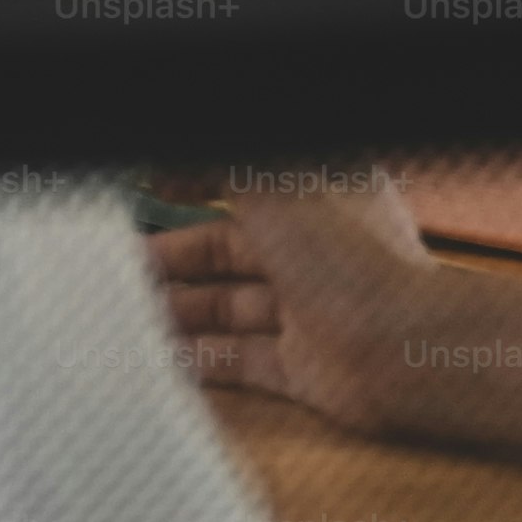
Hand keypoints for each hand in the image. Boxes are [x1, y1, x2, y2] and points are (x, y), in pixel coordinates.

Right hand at [151, 160, 521, 471]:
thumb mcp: (270, 180)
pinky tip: (159, 354)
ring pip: (230, 306)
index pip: (246, 184)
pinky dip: (202, 359)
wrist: (403, 348)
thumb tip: (169, 153)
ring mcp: (311, 312)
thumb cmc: (350, 255)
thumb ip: (215, 161)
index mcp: (317, 200)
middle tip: (119, 264)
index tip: (149, 185)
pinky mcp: (306, 368)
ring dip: (179, 308)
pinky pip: (242, 360)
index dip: (195, 181)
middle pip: (228, 251)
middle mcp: (316, 254)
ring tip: (125, 311)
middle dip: (173, 257)